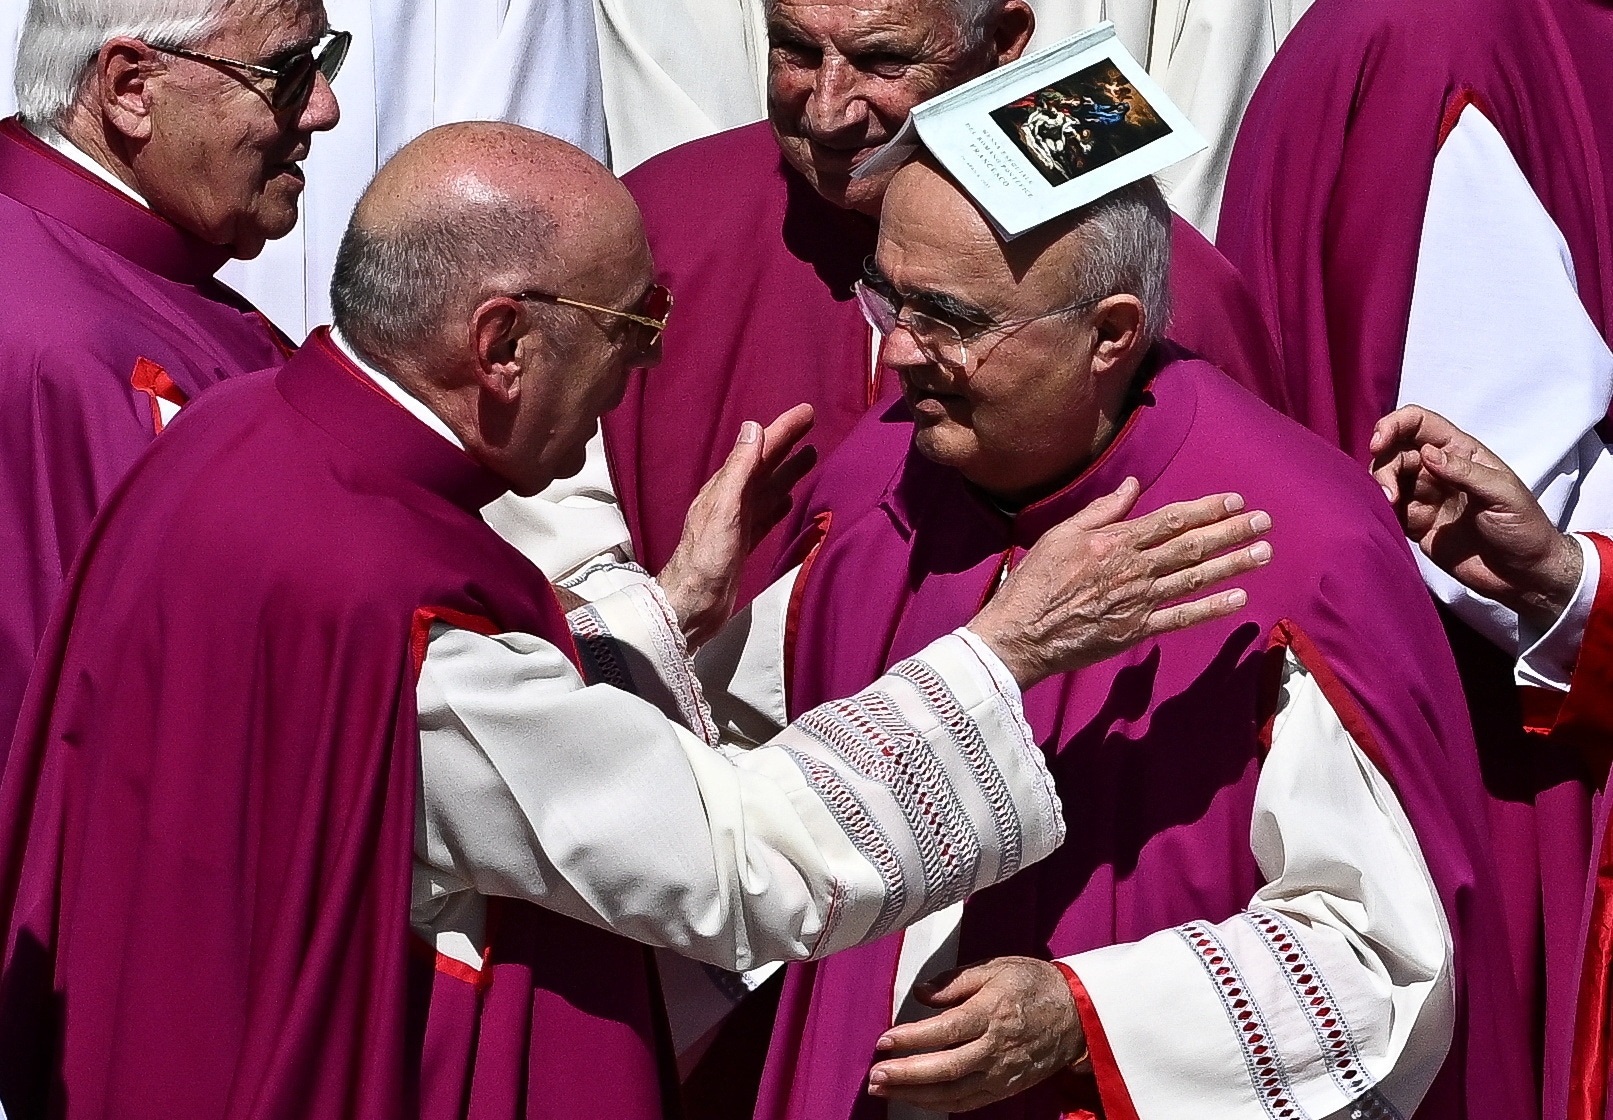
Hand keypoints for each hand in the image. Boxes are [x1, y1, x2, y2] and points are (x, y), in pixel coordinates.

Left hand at [656, 404, 815, 645]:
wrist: (692, 604)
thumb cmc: (706, 559)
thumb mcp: (723, 509)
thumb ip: (738, 470)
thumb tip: (752, 428)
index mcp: (726, 488)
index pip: (759, 449)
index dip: (782, 430)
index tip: (806, 411)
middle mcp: (731, 500)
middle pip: (765, 465)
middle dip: (787, 444)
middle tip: (812, 424)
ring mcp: (737, 522)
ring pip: (768, 489)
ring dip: (787, 471)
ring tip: (810, 457)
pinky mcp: (742, 543)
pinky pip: (766, 515)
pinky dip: (779, 504)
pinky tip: (789, 501)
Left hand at [867, 957, 1085, 1112]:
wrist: (1076, 1015)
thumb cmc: (1032, 985)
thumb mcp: (996, 967)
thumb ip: (955, 980)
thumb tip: (921, 992)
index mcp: (991, 1013)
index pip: (944, 1031)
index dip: (912, 1038)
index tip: (883, 1041)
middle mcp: (995, 1048)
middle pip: (945, 1068)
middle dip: (906, 1075)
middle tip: (875, 1075)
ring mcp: (1001, 1073)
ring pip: (953, 1092)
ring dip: (915, 1094)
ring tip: (883, 1090)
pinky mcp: (1005, 1088)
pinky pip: (968, 1102)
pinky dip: (939, 1104)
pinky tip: (916, 1098)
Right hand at [968, 478, 1272, 688]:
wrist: (1021, 633)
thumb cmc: (1035, 581)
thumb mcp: (1061, 534)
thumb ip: (1102, 511)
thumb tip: (1133, 486)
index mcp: (1115, 542)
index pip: (1172, 520)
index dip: (1207, 509)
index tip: (1235, 502)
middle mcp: (1134, 569)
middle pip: (1193, 546)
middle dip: (1232, 532)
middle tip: (1265, 522)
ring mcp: (1139, 602)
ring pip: (1195, 579)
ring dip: (1233, 565)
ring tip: (1263, 553)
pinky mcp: (1137, 630)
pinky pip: (1182, 618)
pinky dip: (1212, 608)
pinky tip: (1239, 598)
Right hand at [1369, 405, 1579, 630]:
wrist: (1522, 575)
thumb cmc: (1523, 528)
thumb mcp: (1502, 494)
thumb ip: (1464, 472)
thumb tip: (1426, 452)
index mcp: (1461, 452)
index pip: (1419, 423)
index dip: (1395, 424)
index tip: (1379, 444)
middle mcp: (1438, 469)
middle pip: (1396, 451)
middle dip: (1384, 465)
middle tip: (1389, 494)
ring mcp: (1424, 496)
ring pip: (1386, 477)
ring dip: (1379, 487)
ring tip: (1389, 506)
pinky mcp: (1414, 523)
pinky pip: (1386, 508)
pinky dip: (1378, 508)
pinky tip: (1385, 518)